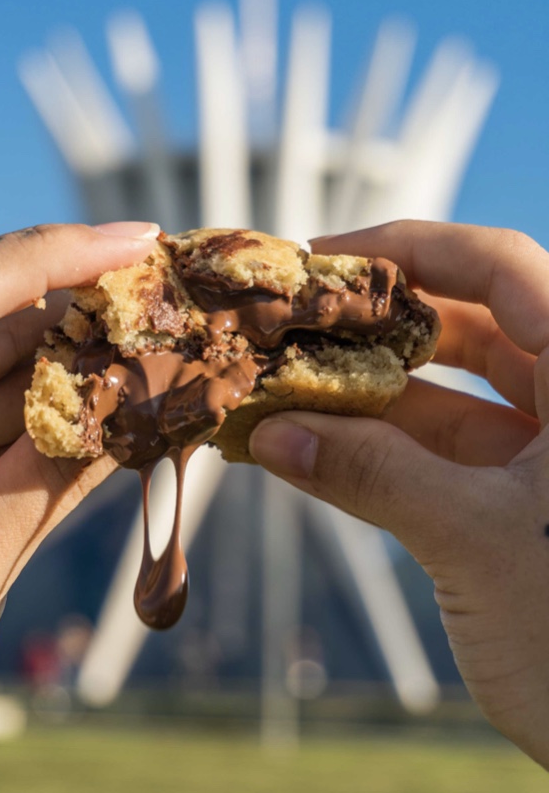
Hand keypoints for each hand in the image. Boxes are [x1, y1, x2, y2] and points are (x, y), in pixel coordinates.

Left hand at [0, 221, 156, 768]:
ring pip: (7, 373)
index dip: (49, 257)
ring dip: (86, 369)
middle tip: (170, 302)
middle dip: (84, 313)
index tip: (136, 242)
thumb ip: (55, 478)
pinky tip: (125, 412)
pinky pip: (10, 423)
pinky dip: (68, 419)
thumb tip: (147, 405)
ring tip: (165, 358)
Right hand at [250, 221, 548, 768]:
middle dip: (374, 325)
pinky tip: (309, 447)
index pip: (501, 269)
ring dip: (364, 395)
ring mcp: (546, 454)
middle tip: (291, 324)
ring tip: (280, 389)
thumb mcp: (477, 542)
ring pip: (447, 396)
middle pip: (467, 325)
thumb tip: (272, 435)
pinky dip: (380, 450)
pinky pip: (441, 455)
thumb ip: (373, 477)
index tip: (327, 258)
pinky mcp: (520, 502)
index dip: (413, 250)